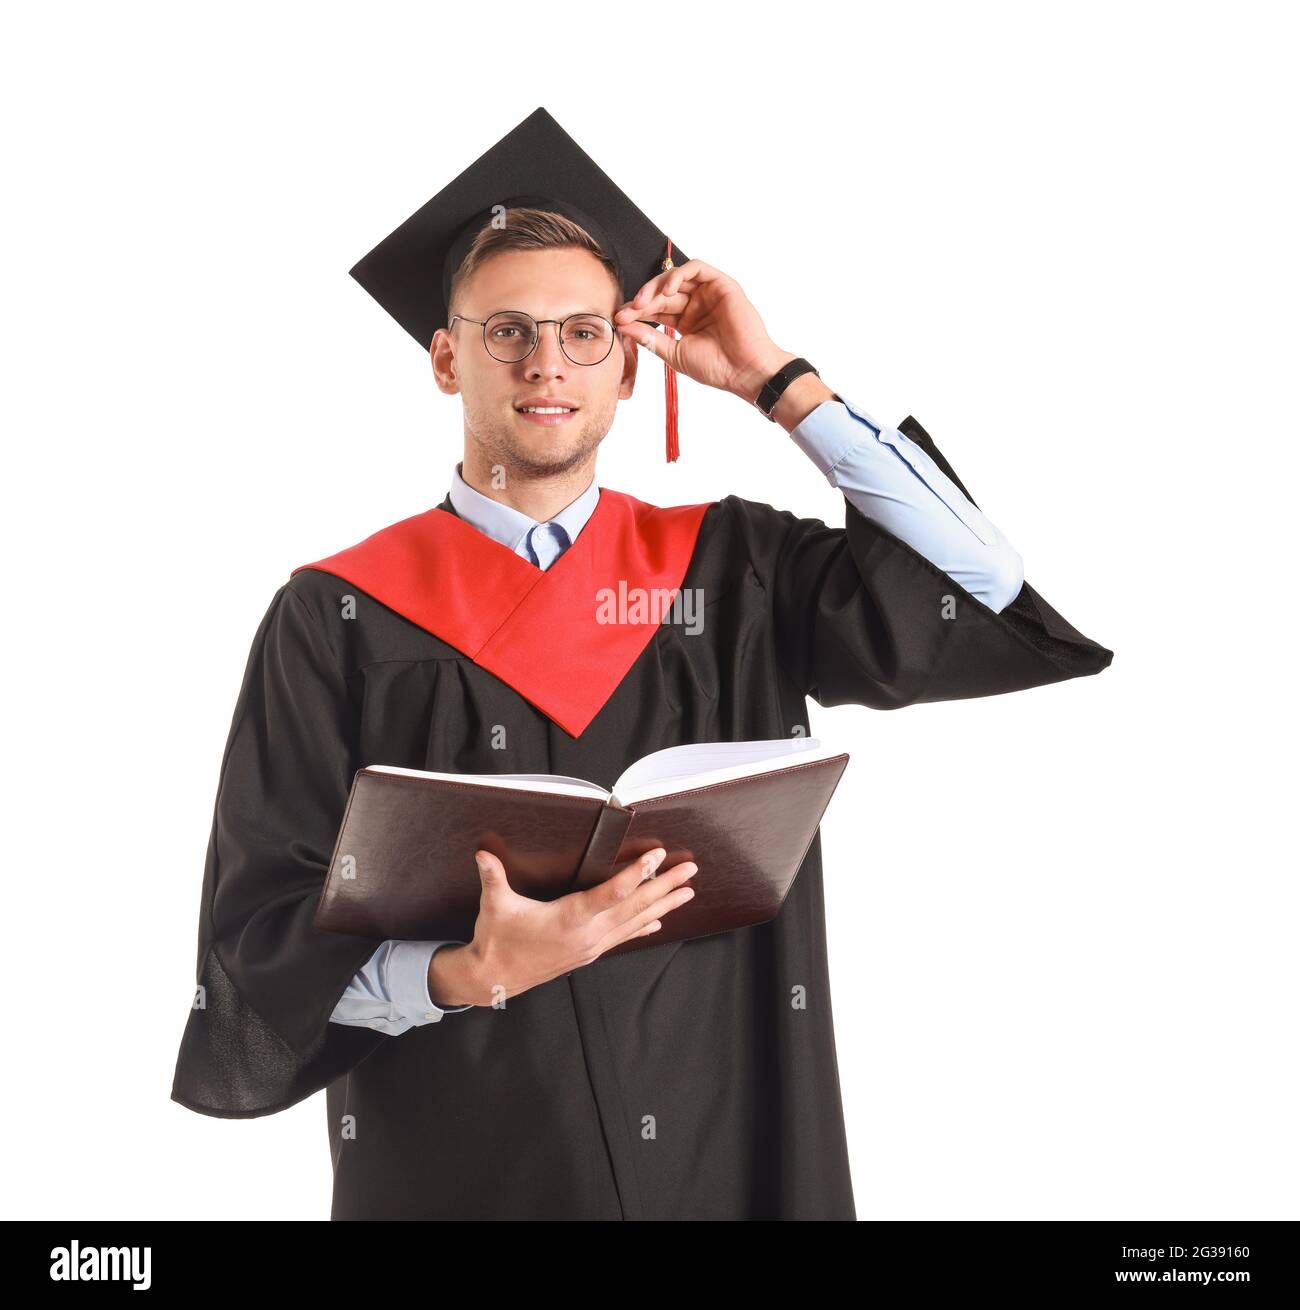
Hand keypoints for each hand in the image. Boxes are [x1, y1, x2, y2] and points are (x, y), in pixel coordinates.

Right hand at [428, 847, 697, 1007]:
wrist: (493, 978)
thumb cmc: (497, 940)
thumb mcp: (495, 905)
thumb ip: (493, 877)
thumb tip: (483, 853)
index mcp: (569, 918)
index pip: (612, 893)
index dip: (637, 874)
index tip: (656, 857)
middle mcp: (587, 934)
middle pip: (635, 906)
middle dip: (665, 886)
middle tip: (690, 870)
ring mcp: (591, 945)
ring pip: (635, 922)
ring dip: (663, 905)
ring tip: (687, 892)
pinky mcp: (588, 952)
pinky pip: (624, 936)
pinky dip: (644, 926)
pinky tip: (659, 920)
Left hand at [613, 259, 796, 403]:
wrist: (744, 371)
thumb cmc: (716, 368)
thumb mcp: (675, 354)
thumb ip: (651, 339)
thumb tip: (624, 326)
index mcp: (685, 321)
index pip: (655, 310)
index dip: (636, 312)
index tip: (619, 319)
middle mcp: (696, 305)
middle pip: (662, 293)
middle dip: (641, 300)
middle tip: (627, 310)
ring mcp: (709, 294)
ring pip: (675, 278)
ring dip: (656, 286)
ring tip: (642, 302)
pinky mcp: (722, 284)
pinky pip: (696, 269)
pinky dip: (678, 275)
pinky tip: (665, 291)